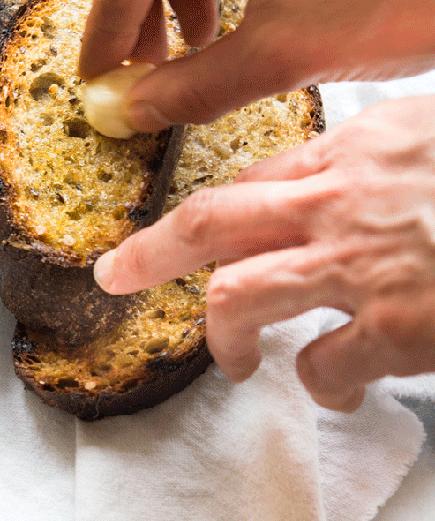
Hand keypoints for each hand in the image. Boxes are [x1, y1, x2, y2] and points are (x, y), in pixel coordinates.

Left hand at [93, 96, 434, 410]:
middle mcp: (339, 205)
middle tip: (117, 274)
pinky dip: (320, 384)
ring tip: (230, 358)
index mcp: (351, 154)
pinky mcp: (398, 327)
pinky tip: (333, 385)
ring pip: (243, 298)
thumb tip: (337, 173)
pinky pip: (325, 367)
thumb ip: (376, 154)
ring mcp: (362, 267)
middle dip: (152, 251)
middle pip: (211, 223)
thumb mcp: (426, 134)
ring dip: (223, 335)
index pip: (245, 180)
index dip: (200, 210)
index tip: (170, 230)